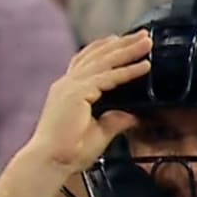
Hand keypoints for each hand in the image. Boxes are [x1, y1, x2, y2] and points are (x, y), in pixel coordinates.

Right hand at [27, 31, 151, 172]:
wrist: (49, 162)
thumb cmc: (68, 152)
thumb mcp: (98, 133)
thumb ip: (115, 120)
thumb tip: (133, 115)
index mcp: (68, 90)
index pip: (88, 61)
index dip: (107, 49)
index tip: (124, 41)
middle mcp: (67, 83)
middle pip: (98, 55)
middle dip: (122, 43)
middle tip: (144, 35)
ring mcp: (70, 86)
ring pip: (105, 61)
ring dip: (128, 50)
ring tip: (147, 42)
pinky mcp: (77, 93)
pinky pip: (108, 77)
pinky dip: (128, 70)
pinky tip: (144, 66)